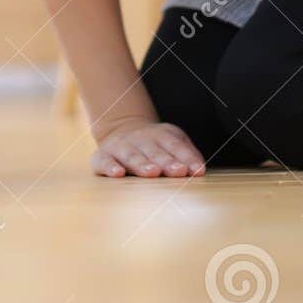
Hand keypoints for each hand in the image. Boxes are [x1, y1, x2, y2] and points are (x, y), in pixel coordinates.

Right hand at [90, 119, 205, 177]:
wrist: (120, 129)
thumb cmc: (153, 144)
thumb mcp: (172, 141)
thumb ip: (188, 154)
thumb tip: (200, 170)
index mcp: (160, 134)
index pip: (175, 146)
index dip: (187, 158)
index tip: (198, 171)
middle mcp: (140, 138)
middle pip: (155, 151)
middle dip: (167, 162)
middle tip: (178, 171)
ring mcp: (120, 146)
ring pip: (132, 155)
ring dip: (142, 164)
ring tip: (152, 172)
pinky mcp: (102, 156)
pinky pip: (105, 161)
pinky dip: (110, 167)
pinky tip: (118, 174)